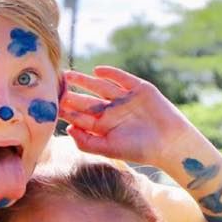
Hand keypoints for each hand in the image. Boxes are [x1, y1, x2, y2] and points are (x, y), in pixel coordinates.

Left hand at [58, 66, 196, 165]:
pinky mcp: (139, 89)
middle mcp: (112, 111)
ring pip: (100, 87)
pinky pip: (122, 78)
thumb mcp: (110, 149)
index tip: (51, 104)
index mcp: (103, 126)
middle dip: (72, 94)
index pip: (81, 116)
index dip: (67, 110)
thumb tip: (68, 129)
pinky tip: (98, 71)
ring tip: (69, 75)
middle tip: (55, 86)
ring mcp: (125, 99)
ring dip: (85, 80)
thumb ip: (87, 142)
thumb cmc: (140, 150)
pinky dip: (111, 73)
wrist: (170, 142)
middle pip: (87, 100)